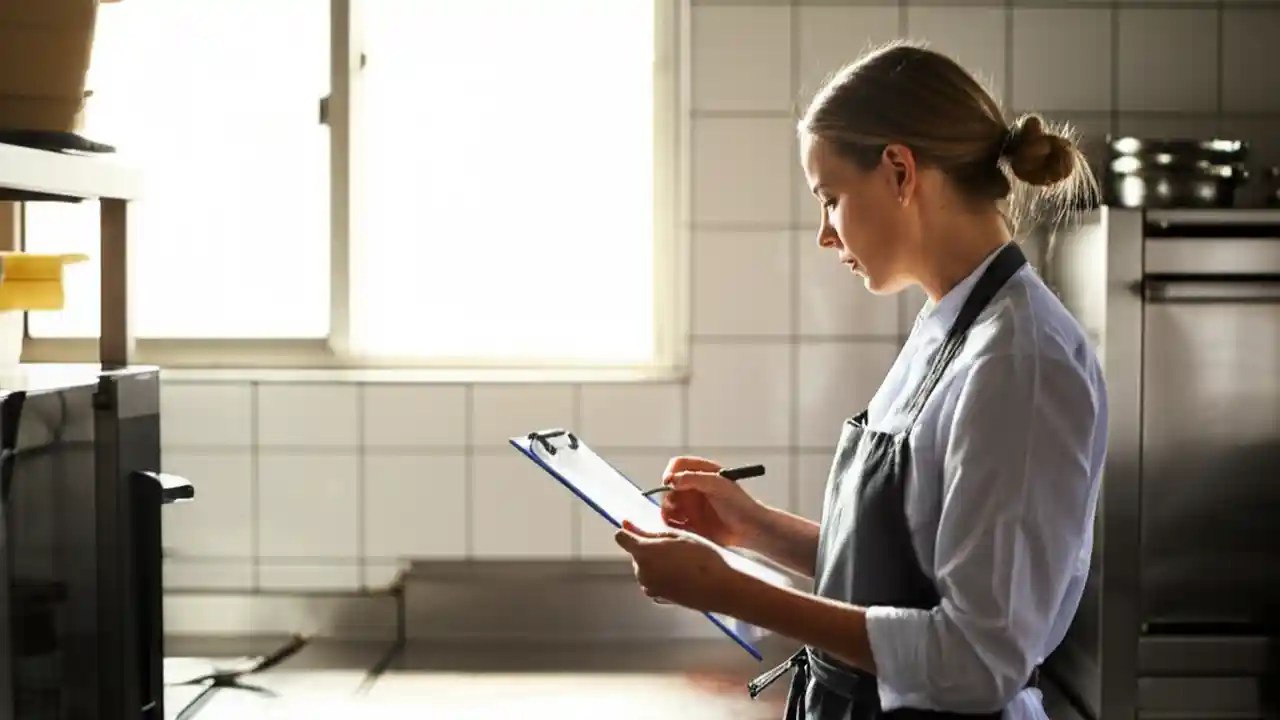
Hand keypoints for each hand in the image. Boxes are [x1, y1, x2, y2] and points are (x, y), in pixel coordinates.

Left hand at [614, 520, 741, 613]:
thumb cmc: (702, 558)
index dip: (630, 532)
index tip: (639, 530)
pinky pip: (653, 582)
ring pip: (645, 568)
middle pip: (635, 554)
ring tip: (681, 561)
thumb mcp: (677, 536)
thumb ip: (648, 532)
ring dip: (656, 564)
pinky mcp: (658, 597)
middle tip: (674, 547)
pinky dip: (662, 577)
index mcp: (643, 552)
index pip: (621, 537)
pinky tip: (681, 574)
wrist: (719, 587)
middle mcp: (641, 571)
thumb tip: (627, 525)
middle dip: (648, 549)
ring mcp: (649, 586)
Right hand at [658, 456, 763, 548]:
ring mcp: (690, 504)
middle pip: (668, 486)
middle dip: (668, 496)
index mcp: (702, 471)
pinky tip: (685, 527)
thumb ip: (693, 479)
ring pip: (667, 505)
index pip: (677, 464)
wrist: (749, 530)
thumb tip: (670, 480)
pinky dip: (673, 524)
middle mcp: (693, 487)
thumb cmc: (738, 503)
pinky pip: (672, 521)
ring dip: (669, 511)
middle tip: (675, 507)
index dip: (670, 472)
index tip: (668, 484)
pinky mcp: (689, 522)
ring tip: (681, 519)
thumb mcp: (717, 485)